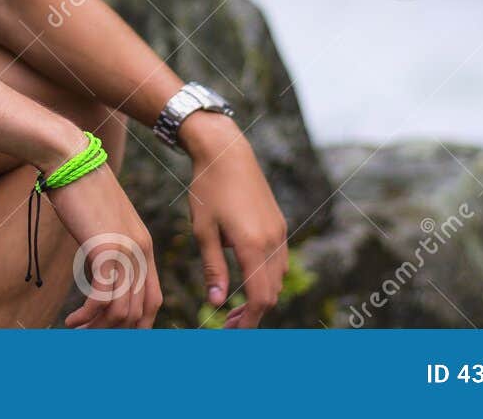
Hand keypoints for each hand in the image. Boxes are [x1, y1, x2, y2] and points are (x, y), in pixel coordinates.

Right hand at [43, 165, 163, 327]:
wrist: (70, 158)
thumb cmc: (80, 188)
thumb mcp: (103, 223)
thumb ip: (109, 249)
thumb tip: (99, 274)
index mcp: (144, 246)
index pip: (153, 299)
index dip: (138, 324)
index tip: (114, 334)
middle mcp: (140, 251)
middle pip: (140, 311)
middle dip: (116, 333)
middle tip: (90, 337)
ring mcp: (124, 250)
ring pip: (122, 310)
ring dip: (98, 328)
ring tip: (77, 330)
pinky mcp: (104, 248)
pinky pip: (102, 298)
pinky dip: (87, 316)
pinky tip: (72, 319)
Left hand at [181, 113, 287, 327]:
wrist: (226, 150)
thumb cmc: (207, 188)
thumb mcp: (203, 230)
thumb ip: (213, 268)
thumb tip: (217, 303)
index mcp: (252, 245)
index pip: (258, 298)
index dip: (247, 321)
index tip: (231, 332)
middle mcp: (272, 240)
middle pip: (271, 293)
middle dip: (253, 314)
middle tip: (228, 325)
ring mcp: (279, 231)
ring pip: (277, 278)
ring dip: (261, 296)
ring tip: (235, 306)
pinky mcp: (279, 223)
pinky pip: (278, 260)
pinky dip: (266, 277)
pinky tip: (246, 278)